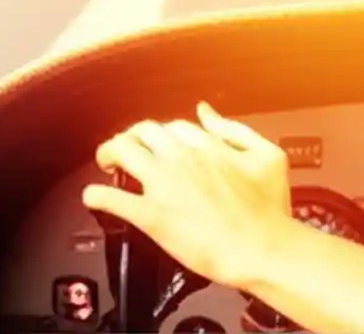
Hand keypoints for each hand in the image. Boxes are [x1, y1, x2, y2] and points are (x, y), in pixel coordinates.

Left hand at [82, 101, 296, 288]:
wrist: (264, 251)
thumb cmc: (270, 212)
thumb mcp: (268, 156)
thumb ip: (234, 130)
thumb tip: (206, 113)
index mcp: (207, 146)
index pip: (173, 126)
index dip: (164, 135)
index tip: (163, 146)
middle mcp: (180, 159)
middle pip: (142, 132)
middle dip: (132, 138)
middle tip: (129, 150)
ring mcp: (163, 186)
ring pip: (122, 152)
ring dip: (109, 153)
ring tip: (108, 163)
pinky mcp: (152, 216)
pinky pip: (113, 199)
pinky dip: (97, 195)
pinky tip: (94, 197)